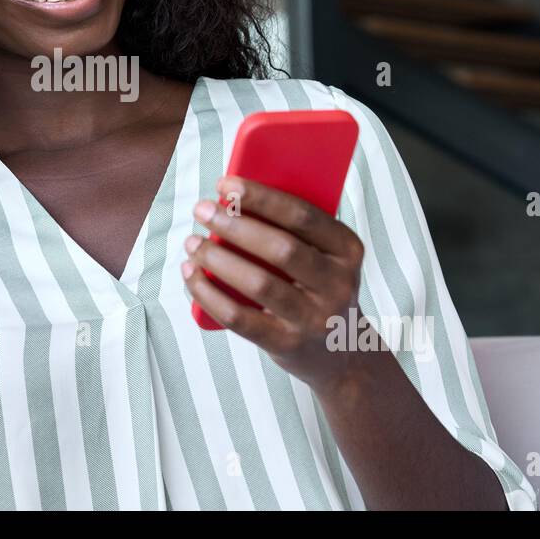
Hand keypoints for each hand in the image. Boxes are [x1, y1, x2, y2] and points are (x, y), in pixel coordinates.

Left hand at [182, 176, 365, 390]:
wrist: (342, 354)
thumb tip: (232, 198)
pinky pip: (240, 318)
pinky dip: (208, 293)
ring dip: (217, 258)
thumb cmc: (318, 288)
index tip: (225, 184)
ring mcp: (314, 318)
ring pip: (259, 283)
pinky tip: (192, 274)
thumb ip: (293, 230)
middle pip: (280, 248)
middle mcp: (337, 285)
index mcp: (347, 250)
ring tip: (192, 242)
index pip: (303, 216)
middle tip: (201, 210)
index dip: (261, 197)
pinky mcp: (287, 345)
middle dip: (234, 225)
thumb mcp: (324, 256)